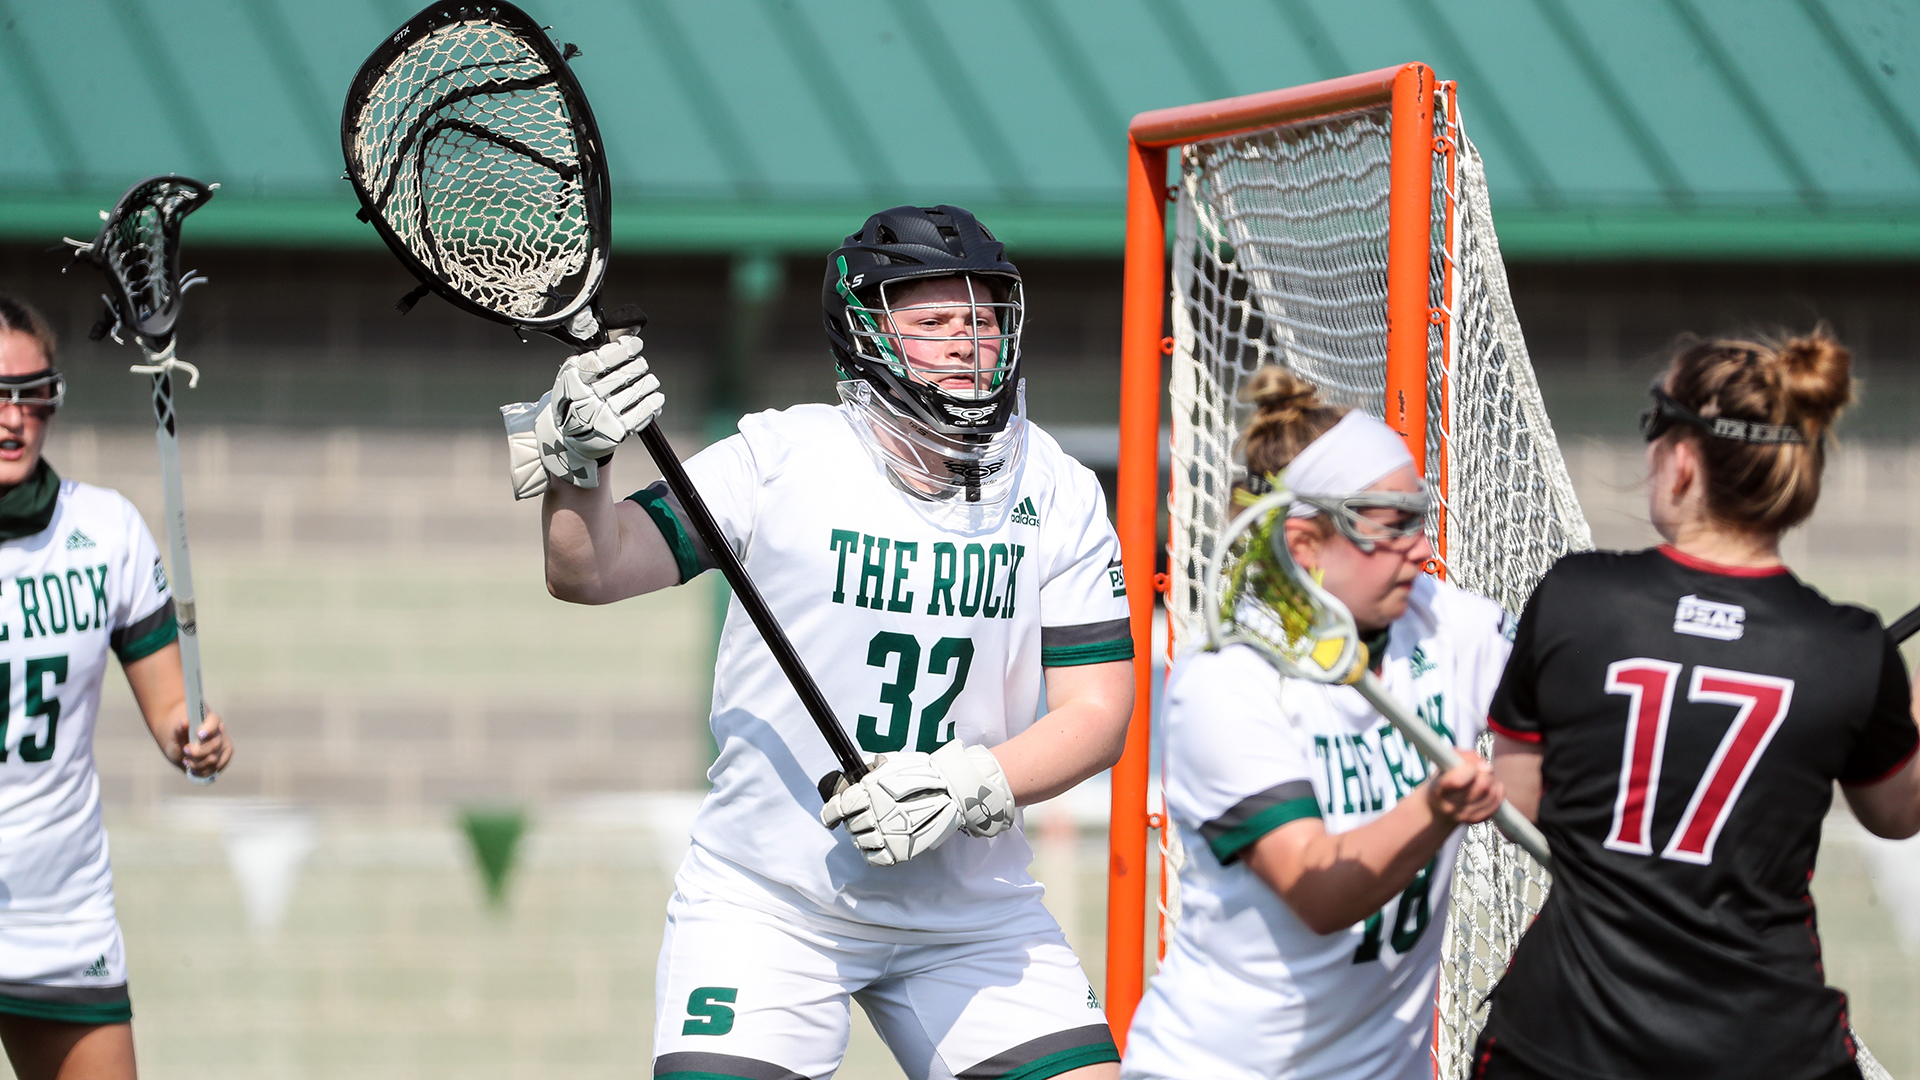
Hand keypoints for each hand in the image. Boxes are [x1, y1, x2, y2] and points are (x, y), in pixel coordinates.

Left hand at [169, 709, 231, 780]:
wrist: (183, 752)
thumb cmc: (179, 741)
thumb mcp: (175, 736)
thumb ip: (179, 729)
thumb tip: (184, 722)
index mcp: (210, 720)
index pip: (214, 721)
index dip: (209, 728)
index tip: (199, 735)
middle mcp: (220, 732)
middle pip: (215, 744)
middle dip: (198, 752)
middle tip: (186, 750)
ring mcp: (224, 745)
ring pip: (214, 759)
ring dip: (197, 763)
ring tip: (187, 761)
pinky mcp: (225, 758)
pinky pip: (216, 767)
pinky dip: (202, 770)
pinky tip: (194, 768)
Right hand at [553, 336, 663, 460]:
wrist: (569, 435)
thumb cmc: (575, 398)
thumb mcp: (575, 373)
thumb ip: (597, 357)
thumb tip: (626, 342)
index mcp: (573, 379)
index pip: (601, 361)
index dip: (623, 351)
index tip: (635, 344)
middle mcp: (585, 399)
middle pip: (621, 377)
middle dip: (637, 366)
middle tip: (641, 365)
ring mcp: (600, 417)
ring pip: (633, 394)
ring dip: (648, 384)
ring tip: (650, 381)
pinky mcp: (614, 432)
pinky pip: (639, 415)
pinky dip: (652, 404)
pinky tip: (656, 398)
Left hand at [819, 742, 1015, 866]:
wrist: (953, 790)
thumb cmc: (923, 772)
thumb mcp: (889, 761)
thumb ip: (866, 769)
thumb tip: (849, 777)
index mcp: (868, 791)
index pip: (836, 809)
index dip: (829, 815)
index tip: (831, 818)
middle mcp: (874, 814)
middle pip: (850, 826)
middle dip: (856, 821)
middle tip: (869, 815)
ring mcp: (887, 834)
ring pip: (860, 843)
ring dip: (865, 836)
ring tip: (879, 828)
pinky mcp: (900, 851)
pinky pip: (875, 859)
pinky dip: (874, 853)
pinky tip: (882, 843)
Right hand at [1425, 749, 1502, 826]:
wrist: (1438, 806)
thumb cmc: (1443, 778)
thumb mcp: (1445, 762)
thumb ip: (1464, 756)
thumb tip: (1484, 765)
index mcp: (1438, 790)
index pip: (1456, 780)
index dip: (1470, 769)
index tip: (1472, 765)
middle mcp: (1451, 807)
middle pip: (1482, 785)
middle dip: (1484, 771)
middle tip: (1480, 768)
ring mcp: (1465, 816)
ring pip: (1492, 792)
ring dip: (1491, 780)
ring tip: (1483, 777)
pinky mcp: (1477, 819)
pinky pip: (1497, 801)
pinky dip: (1497, 790)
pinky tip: (1489, 787)